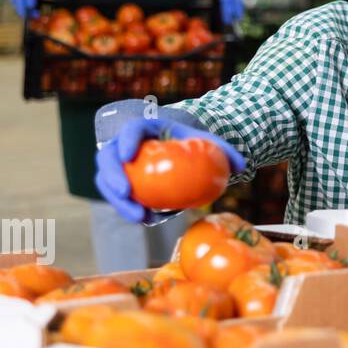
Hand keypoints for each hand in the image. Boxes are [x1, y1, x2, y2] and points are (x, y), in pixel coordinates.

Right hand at [95, 116, 244, 223]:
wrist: (182, 153)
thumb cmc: (195, 145)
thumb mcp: (212, 145)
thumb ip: (226, 152)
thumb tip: (239, 166)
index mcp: (147, 128)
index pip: (131, 129)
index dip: (126, 140)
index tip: (128, 156)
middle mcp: (126, 144)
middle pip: (107, 156)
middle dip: (111, 175)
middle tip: (125, 192)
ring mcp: (120, 165)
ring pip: (107, 182)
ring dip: (118, 200)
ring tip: (138, 216)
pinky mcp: (122, 183)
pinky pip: (119, 197)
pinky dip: (130, 208)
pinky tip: (147, 220)